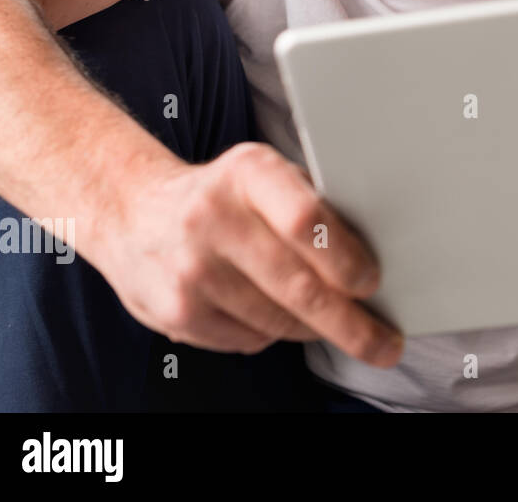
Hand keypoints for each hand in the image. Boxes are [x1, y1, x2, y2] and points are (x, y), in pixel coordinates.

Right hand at [87, 141, 403, 366]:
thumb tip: (372, 253)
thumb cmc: (222, 195)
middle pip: (299, 285)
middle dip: (352, 324)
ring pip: (279, 320)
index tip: (372, 282)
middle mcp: (213, 218)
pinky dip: (275, 334)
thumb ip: (311, 203)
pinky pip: (250, 339)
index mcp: (248, 173)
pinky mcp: (177, 312)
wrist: (132, 214)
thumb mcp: (264, 175)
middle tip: (385, 343)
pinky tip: (277, 316)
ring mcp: (191, 269)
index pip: (306, 221)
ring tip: (334, 324)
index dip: (346, 259)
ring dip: (317, 330)